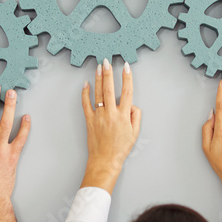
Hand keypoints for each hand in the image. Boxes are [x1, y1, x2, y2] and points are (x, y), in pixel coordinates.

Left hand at [80, 59, 140, 193]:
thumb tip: (132, 105)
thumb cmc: (120, 148)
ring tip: (98, 67)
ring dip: (98, 79)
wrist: (105, 160)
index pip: (127, 92)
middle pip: (110, 88)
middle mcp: (111, 113)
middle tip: (107, 61)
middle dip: (109, 73)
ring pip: (98, 93)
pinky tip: (85, 84)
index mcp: (124, 116)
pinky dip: (85, 93)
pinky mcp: (90, 120)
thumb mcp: (135, 133)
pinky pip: (86, 104)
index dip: (127, 78)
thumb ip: (136, 116)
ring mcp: (99, 116)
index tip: (126, 67)